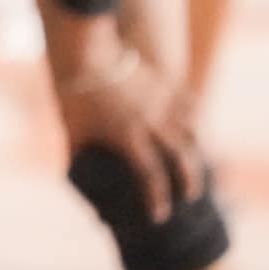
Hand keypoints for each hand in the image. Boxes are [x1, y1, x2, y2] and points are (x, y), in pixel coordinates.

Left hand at [54, 48, 202, 223]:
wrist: (83, 53)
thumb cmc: (72, 95)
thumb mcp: (72, 131)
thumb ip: (77, 156)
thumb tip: (74, 176)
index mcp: (129, 137)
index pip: (151, 177)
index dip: (157, 199)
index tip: (160, 216)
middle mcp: (152, 122)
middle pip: (182, 156)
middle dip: (190, 180)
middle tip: (190, 195)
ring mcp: (161, 101)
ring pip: (191, 130)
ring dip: (196, 149)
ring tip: (196, 161)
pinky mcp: (162, 83)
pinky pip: (188, 101)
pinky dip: (194, 115)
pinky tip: (194, 124)